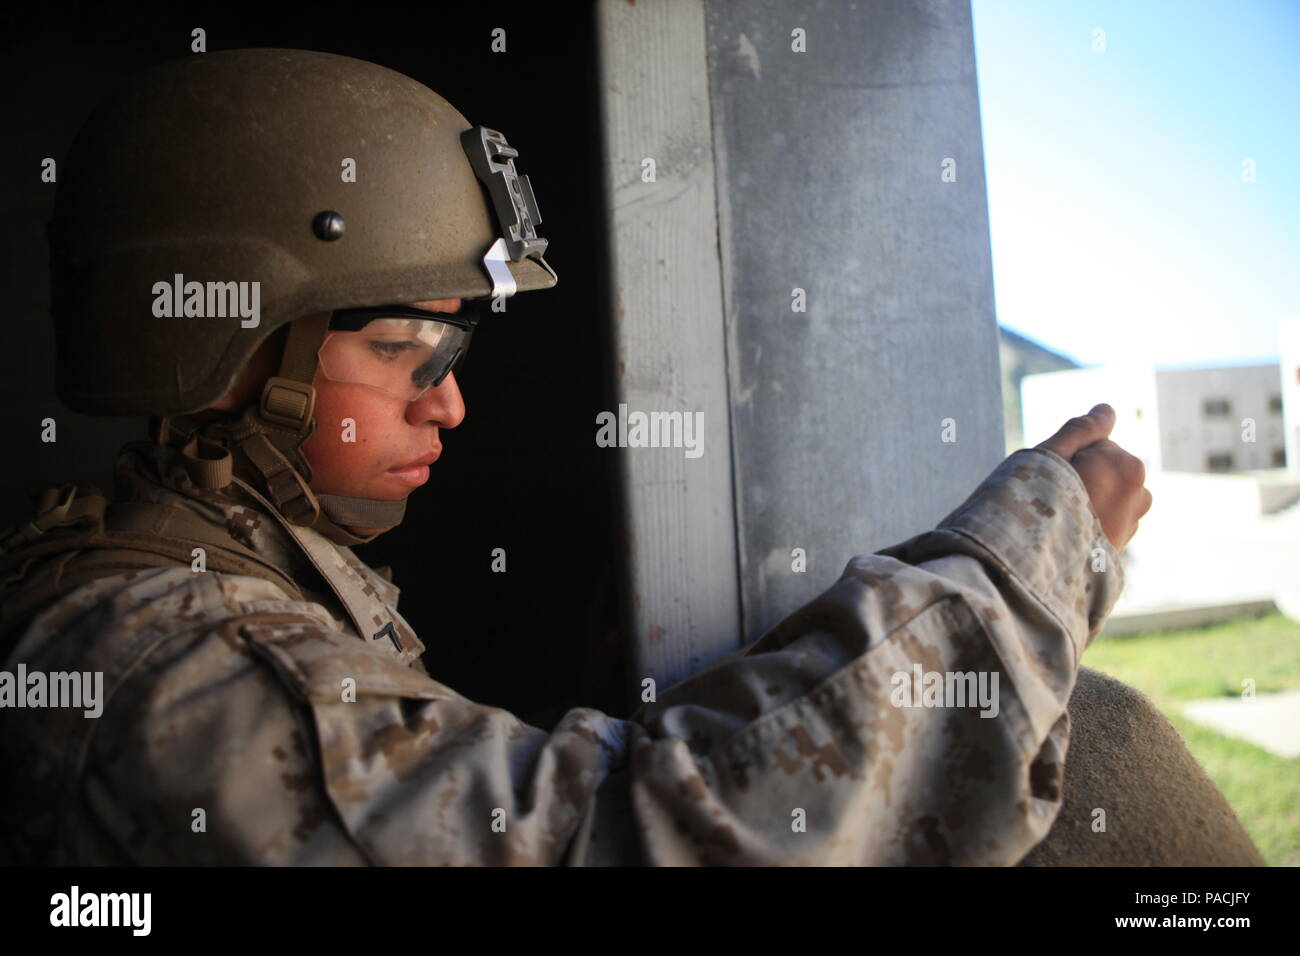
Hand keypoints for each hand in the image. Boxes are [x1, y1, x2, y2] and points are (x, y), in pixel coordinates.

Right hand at [1035, 403, 1152, 550]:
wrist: (1032, 567)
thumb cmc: (1035, 504)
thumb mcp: (1051, 455)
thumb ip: (1083, 430)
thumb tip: (1107, 409)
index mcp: (1127, 466)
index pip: (1096, 446)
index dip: (1067, 457)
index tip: (1049, 476)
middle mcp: (1140, 494)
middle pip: (1104, 470)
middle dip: (1081, 477)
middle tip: (1051, 498)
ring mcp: (1133, 524)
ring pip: (1105, 496)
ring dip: (1085, 500)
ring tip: (1057, 519)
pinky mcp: (1122, 549)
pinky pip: (1104, 522)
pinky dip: (1087, 524)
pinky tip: (1065, 535)